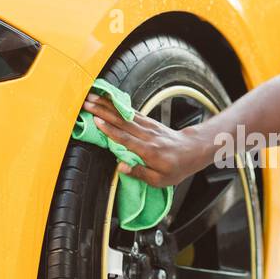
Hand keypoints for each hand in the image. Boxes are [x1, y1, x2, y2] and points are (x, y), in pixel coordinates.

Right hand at [80, 92, 208, 187]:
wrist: (193, 150)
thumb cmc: (176, 168)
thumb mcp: (160, 180)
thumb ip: (139, 173)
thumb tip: (120, 167)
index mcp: (149, 151)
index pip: (126, 139)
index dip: (110, 130)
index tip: (96, 120)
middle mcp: (148, 136)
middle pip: (122, 122)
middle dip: (102, 111)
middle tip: (86, 103)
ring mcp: (149, 126)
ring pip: (125, 114)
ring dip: (107, 105)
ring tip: (92, 98)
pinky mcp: (150, 122)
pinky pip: (132, 112)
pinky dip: (119, 105)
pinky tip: (108, 100)